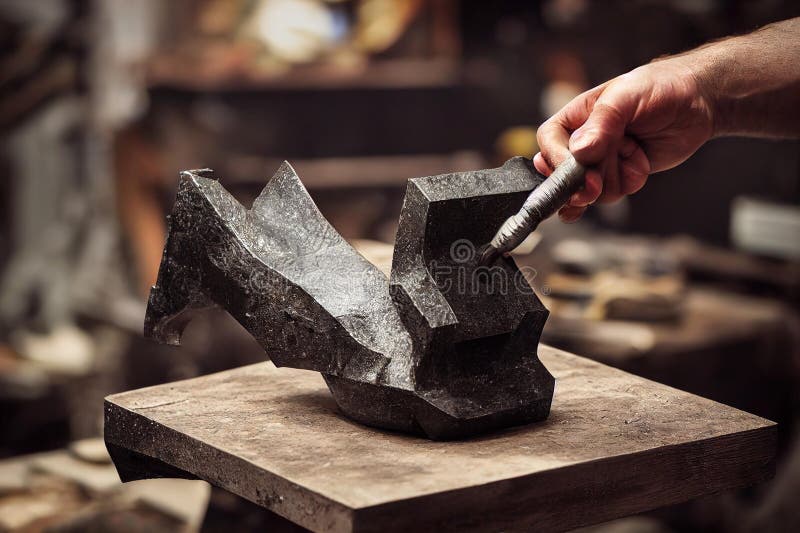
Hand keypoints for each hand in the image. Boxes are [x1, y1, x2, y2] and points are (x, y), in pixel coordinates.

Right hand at [534, 57, 714, 220]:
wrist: (696, 104)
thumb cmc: (660, 89)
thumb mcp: (628, 96)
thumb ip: (602, 122)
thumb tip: (578, 150)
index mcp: (575, 117)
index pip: (549, 142)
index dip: (558, 160)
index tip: (578, 170)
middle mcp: (582, 141)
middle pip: (565, 174)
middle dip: (586, 181)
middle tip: (600, 180)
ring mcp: (600, 162)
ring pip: (588, 190)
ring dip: (614, 180)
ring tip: (636, 154)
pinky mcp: (617, 176)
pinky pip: (608, 197)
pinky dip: (624, 188)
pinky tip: (637, 171)